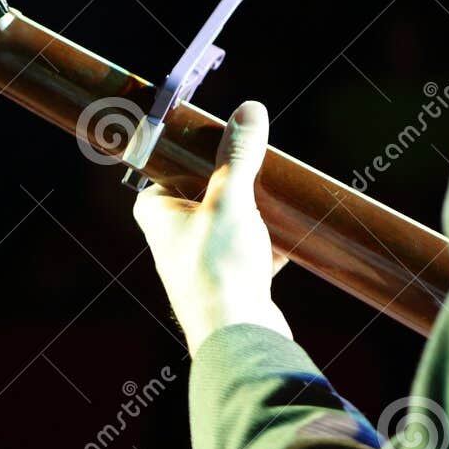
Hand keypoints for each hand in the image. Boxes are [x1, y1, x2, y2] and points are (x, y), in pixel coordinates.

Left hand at [132, 100, 290, 353]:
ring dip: (256, 214)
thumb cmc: (218, 269)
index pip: (168, 167)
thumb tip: (248, 111)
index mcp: (157, 213)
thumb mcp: (229, 199)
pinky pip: (251, 252)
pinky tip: (290, 239)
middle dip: (236, 183)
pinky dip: (269, 245)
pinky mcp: (231, 283)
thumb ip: (238, 155)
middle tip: (260, 167)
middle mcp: (173, 238)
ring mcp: (201, 263)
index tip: (222, 138)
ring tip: (278, 201)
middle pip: (206, 193)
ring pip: (232, 222)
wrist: (238, 336)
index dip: (195, 153)